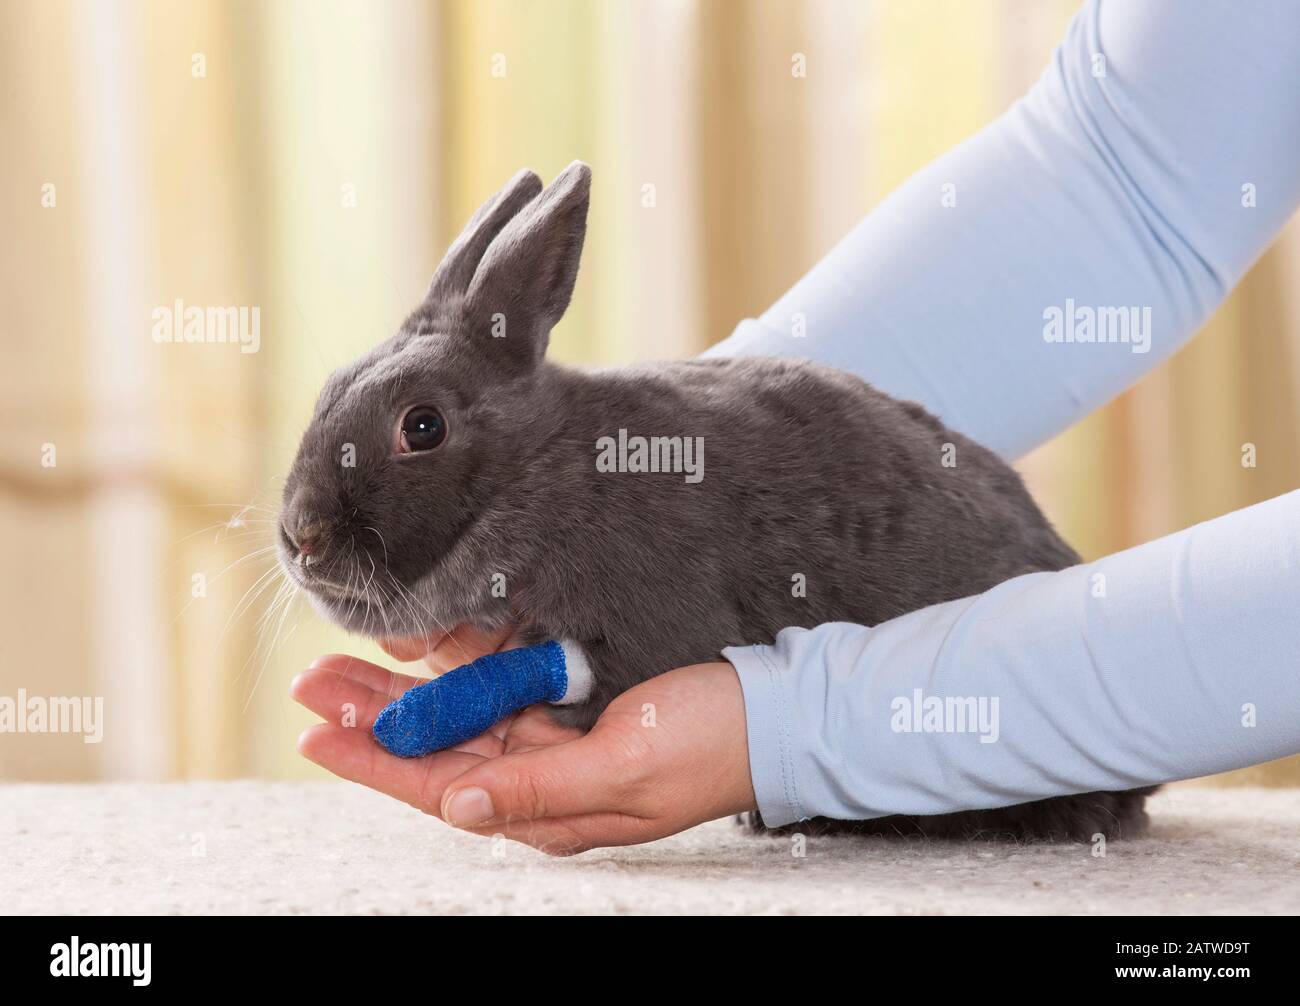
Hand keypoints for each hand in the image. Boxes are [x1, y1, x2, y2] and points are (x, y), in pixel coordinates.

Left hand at [290, 637, 755, 854]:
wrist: (776, 716)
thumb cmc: (710, 746)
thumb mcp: (624, 767)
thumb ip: (538, 789)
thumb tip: (457, 806)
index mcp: (548, 809)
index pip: (439, 787)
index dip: (373, 761)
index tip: (315, 735)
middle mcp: (540, 779)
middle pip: (434, 748)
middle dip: (371, 716)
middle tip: (312, 682)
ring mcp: (555, 742)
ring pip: (457, 715)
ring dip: (403, 689)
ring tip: (346, 663)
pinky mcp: (573, 707)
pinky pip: (500, 687)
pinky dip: (459, 667)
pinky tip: (425, 647)